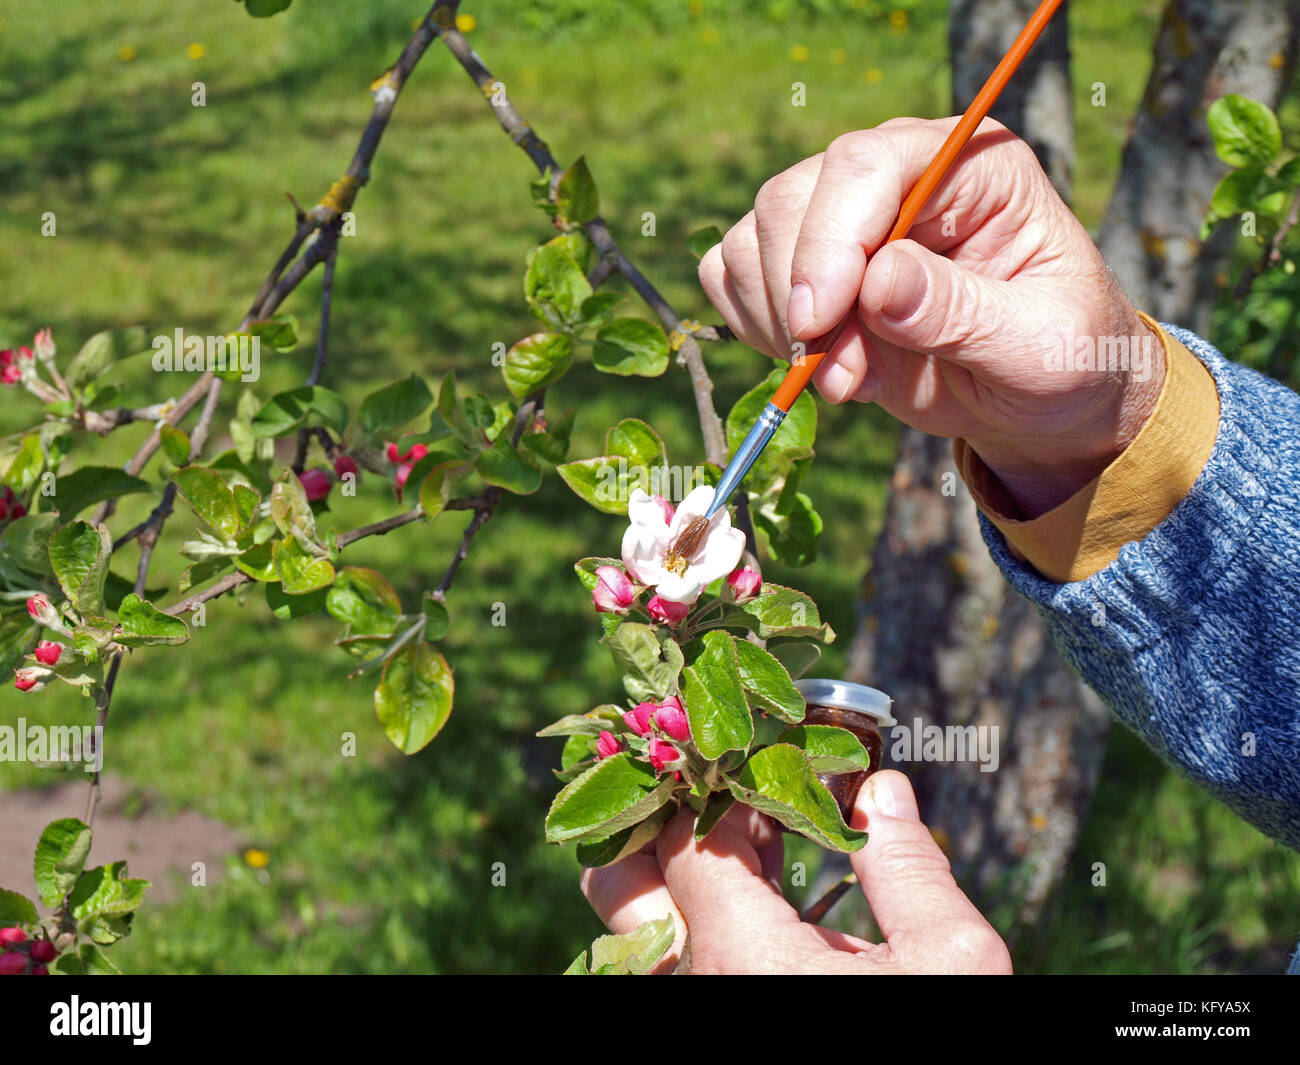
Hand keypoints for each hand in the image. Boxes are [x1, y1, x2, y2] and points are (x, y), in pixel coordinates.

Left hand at [580, 770, 1011, 973]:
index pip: (690, 832)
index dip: (729, 781)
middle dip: (663, 816)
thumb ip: (909, 867)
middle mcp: (688, 986)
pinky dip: (698, 912)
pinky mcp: (703, 1015)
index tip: (771, 754)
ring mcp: (688, 1006)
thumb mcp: (949, 965)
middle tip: (727, 787)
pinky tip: (761, 893)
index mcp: (739, 958)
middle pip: (616, 877)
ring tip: (745, 834)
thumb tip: (883, 790)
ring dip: (675, 864)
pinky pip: (665, 956)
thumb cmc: (934, 1050)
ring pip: (630, 922)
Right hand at [698, 117, 1164, 515]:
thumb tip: (876, 283)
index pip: (866, 165)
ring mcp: (844, 220)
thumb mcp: (1037, 346)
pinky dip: (754, 327)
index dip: (828, 242)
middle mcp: (898, 177)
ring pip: (752, 238)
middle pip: (792, 198)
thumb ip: (960, 312)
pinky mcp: (804, 267)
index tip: (816, 325)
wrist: (1038, 400)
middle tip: (842, 378)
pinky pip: (732, 276)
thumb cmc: (1062, 358)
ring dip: (779, 324)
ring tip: (847, 381)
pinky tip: (817, 363)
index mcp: (970, 166)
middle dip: (800, 298)